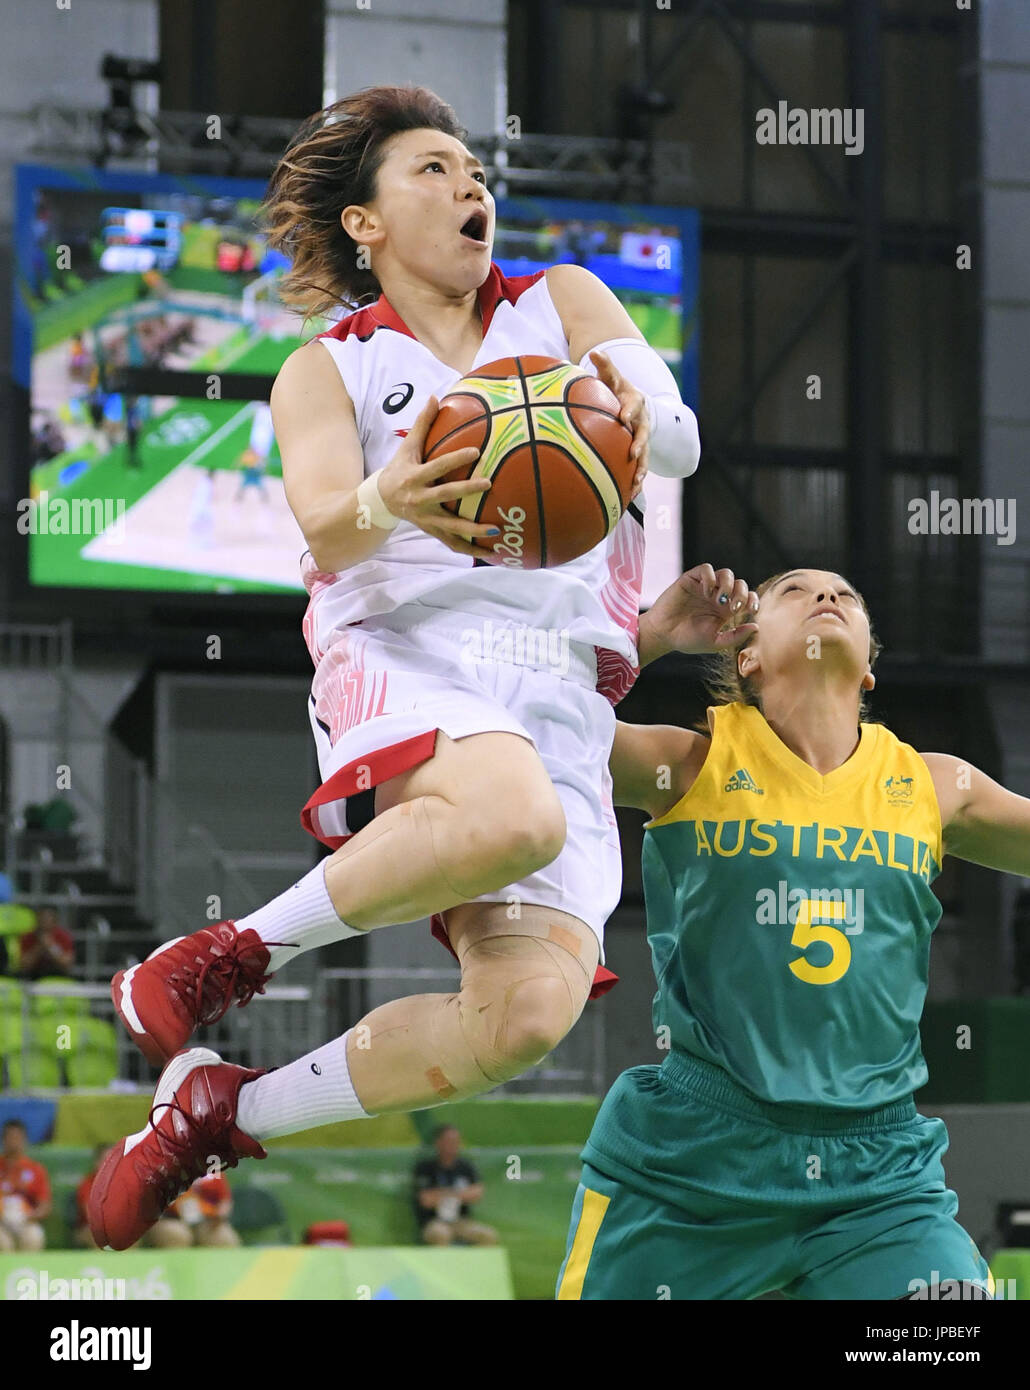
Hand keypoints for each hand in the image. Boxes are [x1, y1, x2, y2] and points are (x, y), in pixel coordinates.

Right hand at [376, 395, 498, 557]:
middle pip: (445, 496)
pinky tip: (491, 554)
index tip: (476, 451)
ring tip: (496, 531)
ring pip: (450, 528)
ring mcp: (426, 519)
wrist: (380, 501)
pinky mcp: (431, 531)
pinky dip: (470, 550)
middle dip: (466, 491)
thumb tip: (434, 397)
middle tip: (488, 483)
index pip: (437, 467)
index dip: (455, 459)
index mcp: (414, 478)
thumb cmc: (399, 469)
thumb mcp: (407, 448)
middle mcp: (419, 500)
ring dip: (473, 532)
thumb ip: (422, 425)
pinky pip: (452, 544)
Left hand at [588, 349, 648, 500]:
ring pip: (644, 454)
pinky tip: (630, 496)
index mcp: (634, 402)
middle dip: (639, 442)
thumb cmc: (618, 391)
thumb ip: (605, 367)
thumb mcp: (612, 378)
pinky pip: (639, 467)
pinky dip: (636, 481)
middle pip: (642, 432)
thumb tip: (595, 352)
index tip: (623, 416)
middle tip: (634, 451)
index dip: (629, 409)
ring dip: (641, 467)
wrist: (635, 406)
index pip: (632, 404)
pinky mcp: (640, 452)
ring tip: (637, 481)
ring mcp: (642, 438)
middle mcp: (641, 421)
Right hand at [639, 564, 759, 661]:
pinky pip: (706, 569)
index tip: (751, 611)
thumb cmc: (687, 640)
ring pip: (726, 573)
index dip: (753, 601)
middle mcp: (717, 596)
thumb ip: (735, 636)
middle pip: (740, 584)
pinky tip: (706, 592)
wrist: (663, 635)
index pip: (747, 598)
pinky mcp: (691, 579)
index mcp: (726, 610)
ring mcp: (705, 587)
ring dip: (728, 585)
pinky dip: (710, 577)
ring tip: (720, 600)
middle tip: (734, 608)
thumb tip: (756, 626)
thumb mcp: (715, 642)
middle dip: (741, 594)